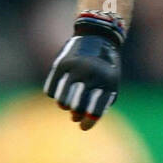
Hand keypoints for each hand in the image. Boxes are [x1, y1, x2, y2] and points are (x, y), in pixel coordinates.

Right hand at [43, 14, 122, 130]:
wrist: (98, 35)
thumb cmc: (106, 65)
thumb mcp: (112, 81)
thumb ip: (102, 101)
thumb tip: (85, 119)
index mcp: (106, 82)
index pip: (94, 110)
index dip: (88, 122)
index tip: (83, 127)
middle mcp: (90, 75)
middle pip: (76, 107)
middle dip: (75, 115)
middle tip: (75, 116)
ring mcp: (74, 69)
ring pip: (61, 100)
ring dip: (64, 105)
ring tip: (68, 104)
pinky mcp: (60, 64)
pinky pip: (50, 90)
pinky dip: (54, 94)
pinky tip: (60, 91)